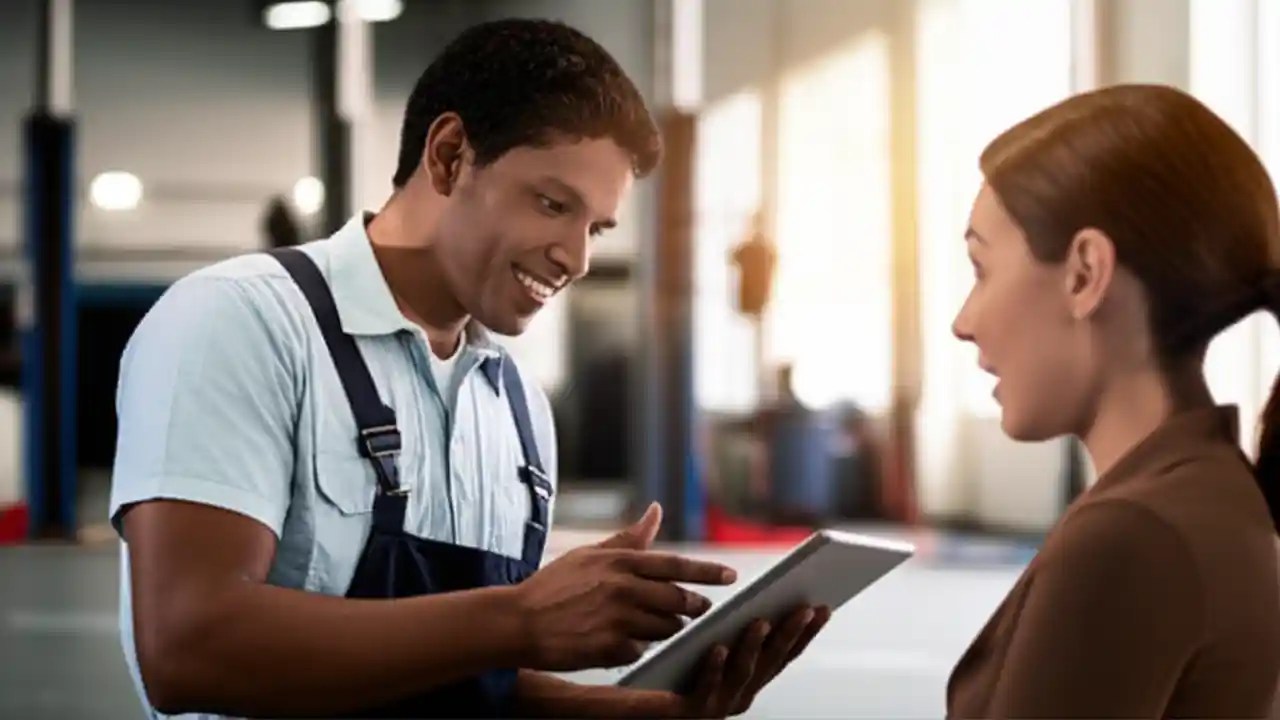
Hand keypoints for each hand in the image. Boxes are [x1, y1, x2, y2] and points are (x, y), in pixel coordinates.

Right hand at [513, 503, 738, 671]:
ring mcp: (618, 620)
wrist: (518, 622)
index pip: (675, 565)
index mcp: (620, 562)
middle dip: (693, 606)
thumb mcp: (590, 555)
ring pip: (665, 627)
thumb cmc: (553, 586)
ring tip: (650, 624)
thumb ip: (629, 538)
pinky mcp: (611, 648)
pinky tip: (621, 642)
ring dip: (666, 628)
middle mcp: (623, 589)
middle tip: (698, 608)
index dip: (707, 572)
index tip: (730, 576)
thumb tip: (656, 510)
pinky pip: (642, 650)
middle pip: (678, 600)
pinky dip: (638, 647)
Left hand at [646, 604, 832, 717]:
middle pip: (772, 662)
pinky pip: (704, 691)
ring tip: (760, 620)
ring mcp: (717, 706)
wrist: (631, 708)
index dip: (807, 631)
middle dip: (791, 634)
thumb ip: (728, 618)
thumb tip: (751, 584)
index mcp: (748, 676)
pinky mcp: (687, 713)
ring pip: (743, 675)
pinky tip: (717, 647)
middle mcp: (740, 694)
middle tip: (806, 606)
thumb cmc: (667, 669)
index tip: (825, 605)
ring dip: (754, 647)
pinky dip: (713, 670)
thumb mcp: (704, 640)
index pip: (784, 651)